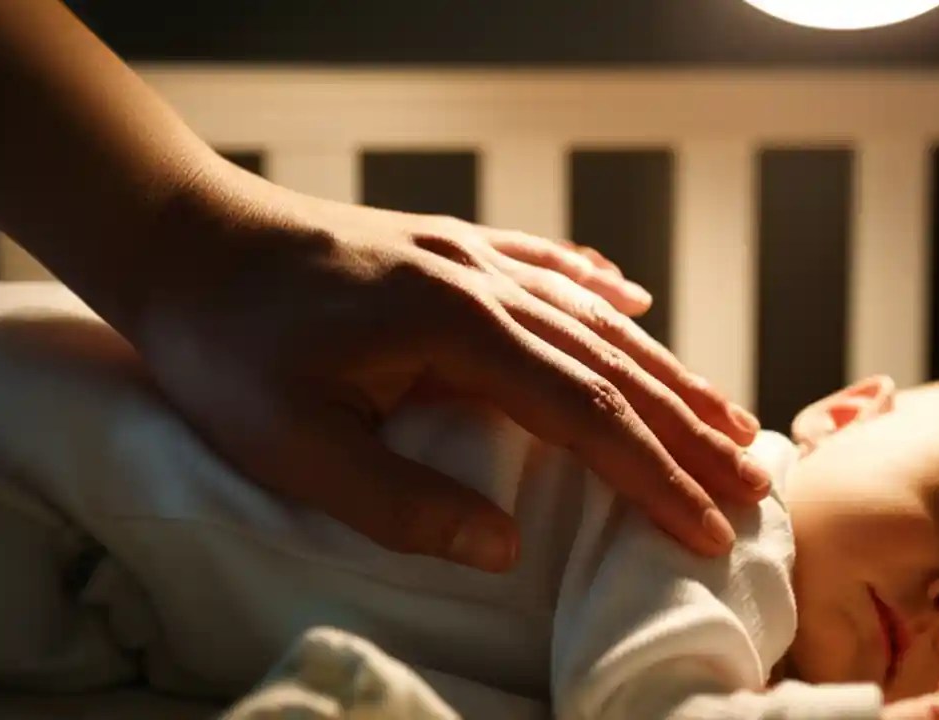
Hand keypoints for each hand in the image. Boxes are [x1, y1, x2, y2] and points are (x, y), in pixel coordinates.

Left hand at [125, 167, 768, 571]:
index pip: (587, 417)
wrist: (183, 240)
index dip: (655, 479)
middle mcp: (486, 285)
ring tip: (728, 412)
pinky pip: (550, 266)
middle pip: (615, 366)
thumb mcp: (294, 447)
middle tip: (756, 476)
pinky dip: (599, 292)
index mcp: (458, 332)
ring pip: (597, 320)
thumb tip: (503, 547)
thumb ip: (401, 505)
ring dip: (667, 370)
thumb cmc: (227, 351)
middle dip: (690, 429)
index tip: (709, 528)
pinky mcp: (453, 248)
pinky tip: (635, 304)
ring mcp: (474, 258)